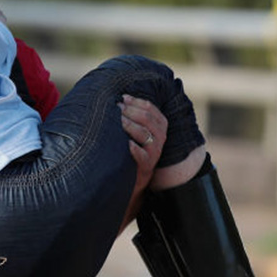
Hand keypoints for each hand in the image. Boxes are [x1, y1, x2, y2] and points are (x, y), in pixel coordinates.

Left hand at [119, 94, 167, 220]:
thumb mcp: (136, 132)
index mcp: (159, 127)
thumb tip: (119, 98)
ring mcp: (154, 153)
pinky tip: (125, 143)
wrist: (133, 179)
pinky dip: (133, 148)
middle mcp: (160, 139)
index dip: (137, 102)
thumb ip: (134, 117)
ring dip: (130, 125)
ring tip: (118, 121)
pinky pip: (142, 156)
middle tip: (116, 108)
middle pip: (148, 119)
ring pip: (145, 134)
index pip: (152, 109)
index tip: (123, 98)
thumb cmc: (131, 150)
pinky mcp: (146, 166)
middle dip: (131, 111)